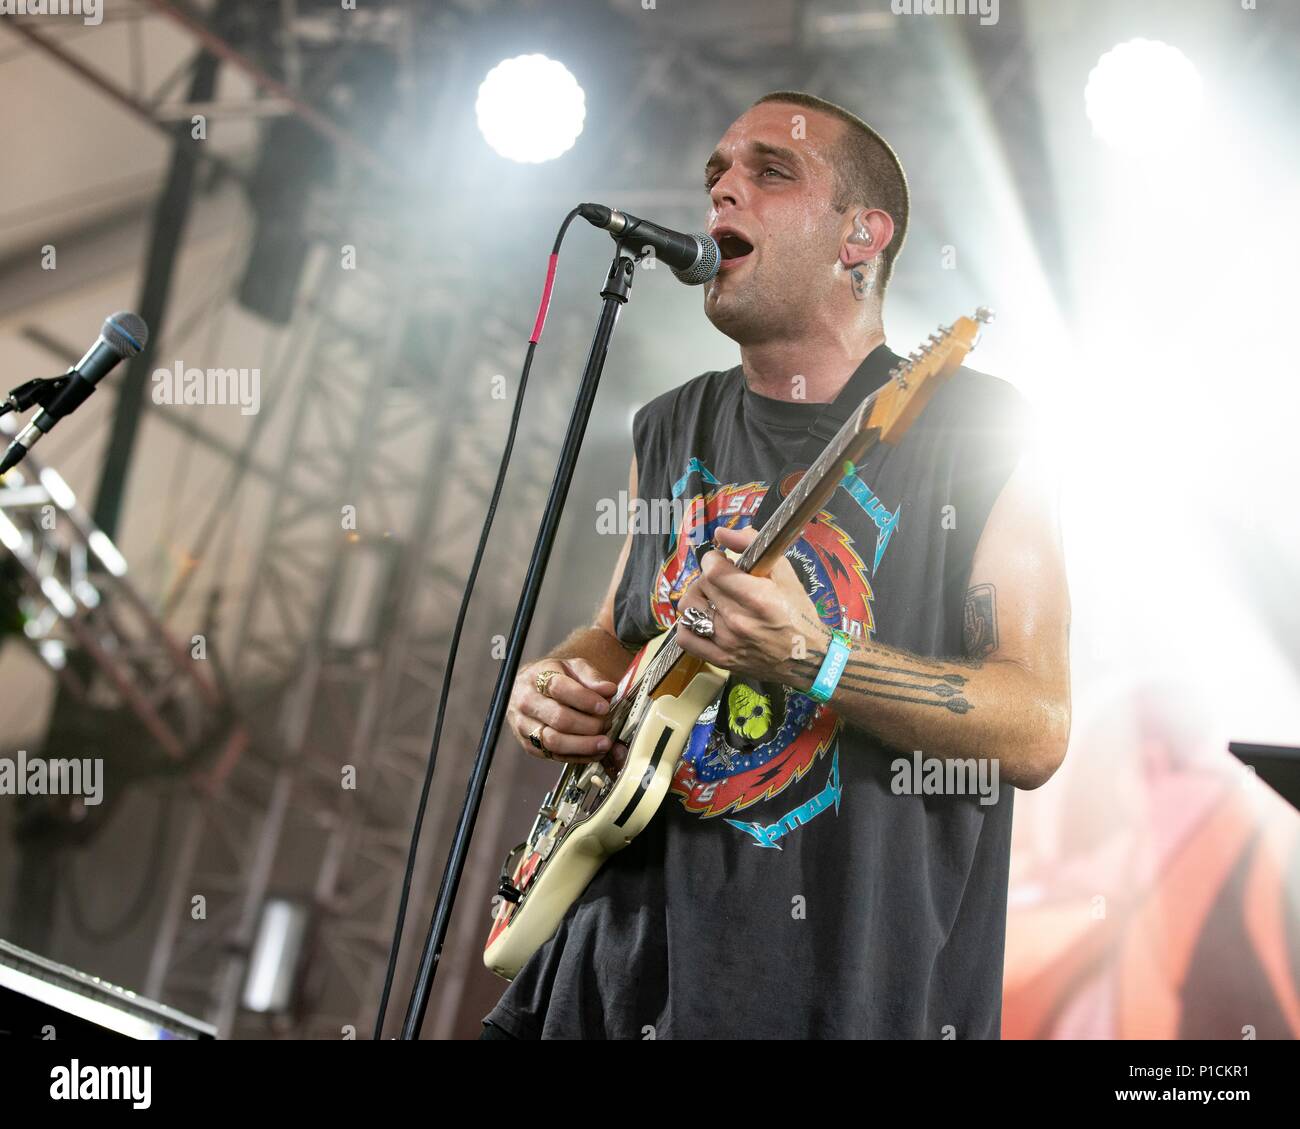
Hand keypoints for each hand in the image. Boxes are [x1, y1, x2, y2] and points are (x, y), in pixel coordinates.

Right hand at [508, 657, 618, 762]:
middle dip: (588, 725)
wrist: (529, 688)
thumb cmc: (555, 677)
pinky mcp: (528, 744)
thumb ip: (592, 677)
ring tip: (604, 743)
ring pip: (554, 741)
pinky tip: (594, 752)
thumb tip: (608, 689)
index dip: (584, 699)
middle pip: (559, 718)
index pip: (559, 688)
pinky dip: (577, 757)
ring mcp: (524, 724)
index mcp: (538, 677)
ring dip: (583, 745)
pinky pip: (553, 755)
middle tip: (606, 724)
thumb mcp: (574, 668)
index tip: (604, 706)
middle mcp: (526, 701)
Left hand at [674, 525, 828, 689]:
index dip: (713, 559)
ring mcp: (726, 642)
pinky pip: (685, 638)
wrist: (806, 657)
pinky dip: (687, 625)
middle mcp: (737, 620)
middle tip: (723, 579)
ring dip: (696, 597)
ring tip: (712, 598)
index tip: (722, 561)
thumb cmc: (798, 613)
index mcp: (756, 598)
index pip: (712, 570)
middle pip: (701, 586)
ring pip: (688, 608)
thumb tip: (721, 533)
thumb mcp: (785, 573)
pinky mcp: (720, 659)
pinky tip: (702, 619)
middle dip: (709, 576)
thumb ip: (752, 546)